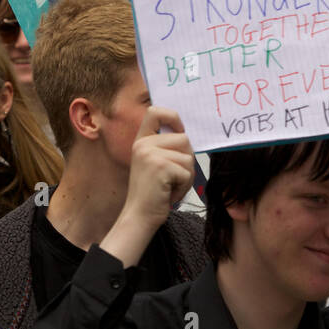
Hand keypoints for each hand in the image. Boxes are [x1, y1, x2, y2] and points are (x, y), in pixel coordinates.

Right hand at [100, 107, 193, 266]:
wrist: (139, 216)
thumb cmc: (153, 193)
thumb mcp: (155, 163)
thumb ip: (166, 147)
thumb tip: (187, 134)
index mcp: (141, 141)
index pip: (155, 112)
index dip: (173, 117)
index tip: (180, 130)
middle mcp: (143, 144)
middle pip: (184, 139)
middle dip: (186, 160)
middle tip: (174, 178)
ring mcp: (150, 154)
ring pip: (188, 156)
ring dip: (187, 176)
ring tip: (170, 186)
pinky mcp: (160, 167)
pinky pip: (187, 171)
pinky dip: (184, 186)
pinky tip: (169, 193)